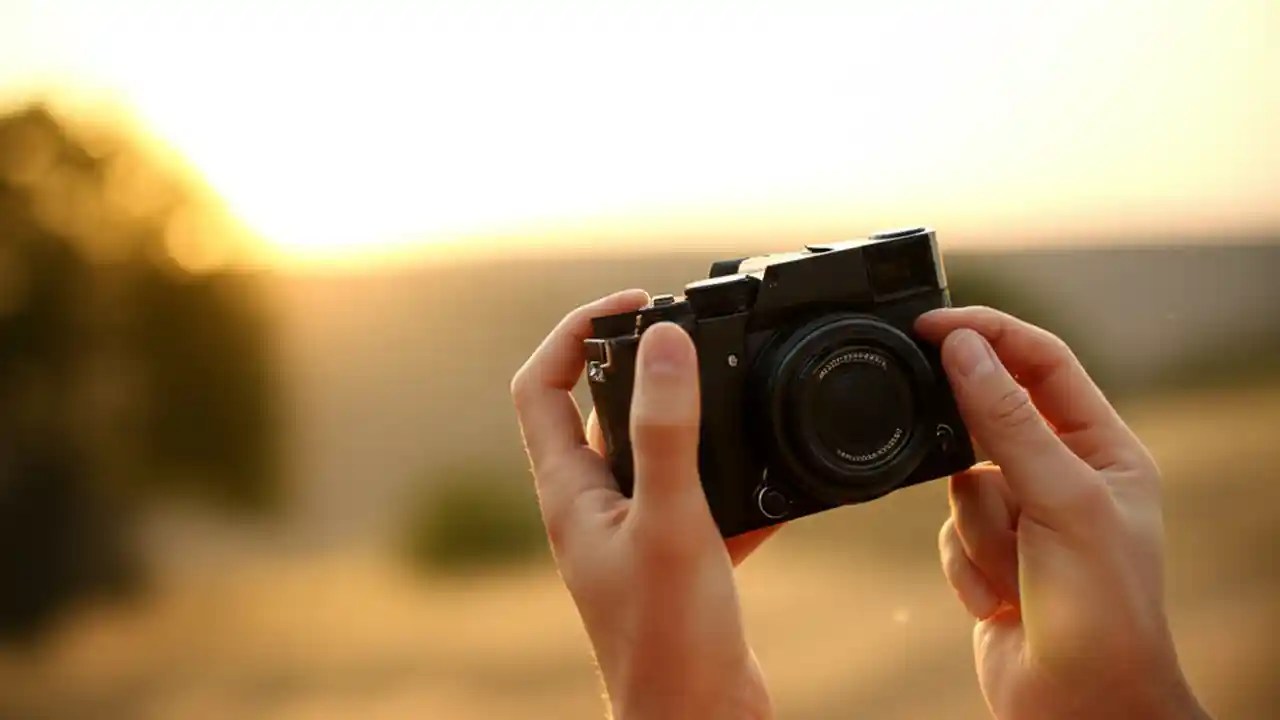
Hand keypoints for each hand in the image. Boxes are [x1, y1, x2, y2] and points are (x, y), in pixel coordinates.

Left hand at [511, 290, 777, 719]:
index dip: (574, 331)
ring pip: (656, 453)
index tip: (634, 304)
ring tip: (741, 393)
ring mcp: (634, 533)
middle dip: (644, 365)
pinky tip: (777, 482)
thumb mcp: (672, 520)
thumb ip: (668, 432)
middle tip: (696, 338)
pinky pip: (702, 498)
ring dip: (692, 420)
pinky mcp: (677, 559)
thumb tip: (664, 341)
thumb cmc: (670, 639)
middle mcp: (593, 508)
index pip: (541, 387)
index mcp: (570, 493)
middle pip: (598, 410)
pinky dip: (735, 481)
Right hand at [916, 307, 1210, 719]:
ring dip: (980, 531)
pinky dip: (966, 564)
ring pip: (961, 482)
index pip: (1041, 361)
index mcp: (1102, 448)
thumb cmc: (1101, 608)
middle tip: (968, 464)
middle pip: (989, 419)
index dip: (988, 332)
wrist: (1078, 705)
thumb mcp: (1059, 499)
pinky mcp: (988, 554)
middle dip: (976, 455)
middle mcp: (1062, 474)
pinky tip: (1001, 599)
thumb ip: (1006, 420)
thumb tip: (963, 349)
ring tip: (1017, 570)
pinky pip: (946, 531)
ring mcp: (1024, 516)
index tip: (931, 324)